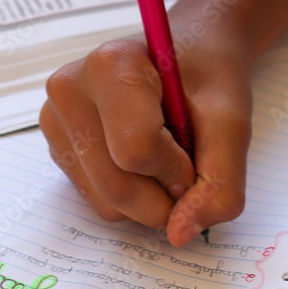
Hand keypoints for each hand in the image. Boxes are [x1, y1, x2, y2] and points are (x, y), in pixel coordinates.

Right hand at [40, 7, 254, 246]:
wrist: (189, 54)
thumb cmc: (208, 77)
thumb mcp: (232, 123)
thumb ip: (220, 182)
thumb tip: (179, 234)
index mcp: (110, 64)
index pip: (136, 150)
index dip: (177, 168)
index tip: (194, 148)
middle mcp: (69, 88)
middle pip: (116, 186)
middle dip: (165, 195)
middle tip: (186, 163)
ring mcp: (55, 119)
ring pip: (105, 203)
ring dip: (149, 198)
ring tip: (163, 155)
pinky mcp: (56, 145)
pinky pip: (96, 200)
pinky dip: (130, 195)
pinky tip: (141, 160)